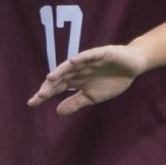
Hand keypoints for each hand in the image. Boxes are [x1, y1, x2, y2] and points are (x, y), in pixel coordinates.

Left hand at [27, 42, 151, 115]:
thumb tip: (57, 111)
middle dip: (50, 86)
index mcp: (75, 80)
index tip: (31, 103)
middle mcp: (78, 69)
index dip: (44, 94)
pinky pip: (89, 55)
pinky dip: (81, 57)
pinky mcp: (101, 53)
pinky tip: (73, 61)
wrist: (133, 66)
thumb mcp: (92, 96)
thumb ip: (76, 102)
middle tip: (39, 95)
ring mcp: (88, 60)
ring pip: (71, 65)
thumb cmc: (112, 80)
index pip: (56, 87)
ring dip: (61, 71)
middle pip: (60, 77)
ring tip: (50, 78)